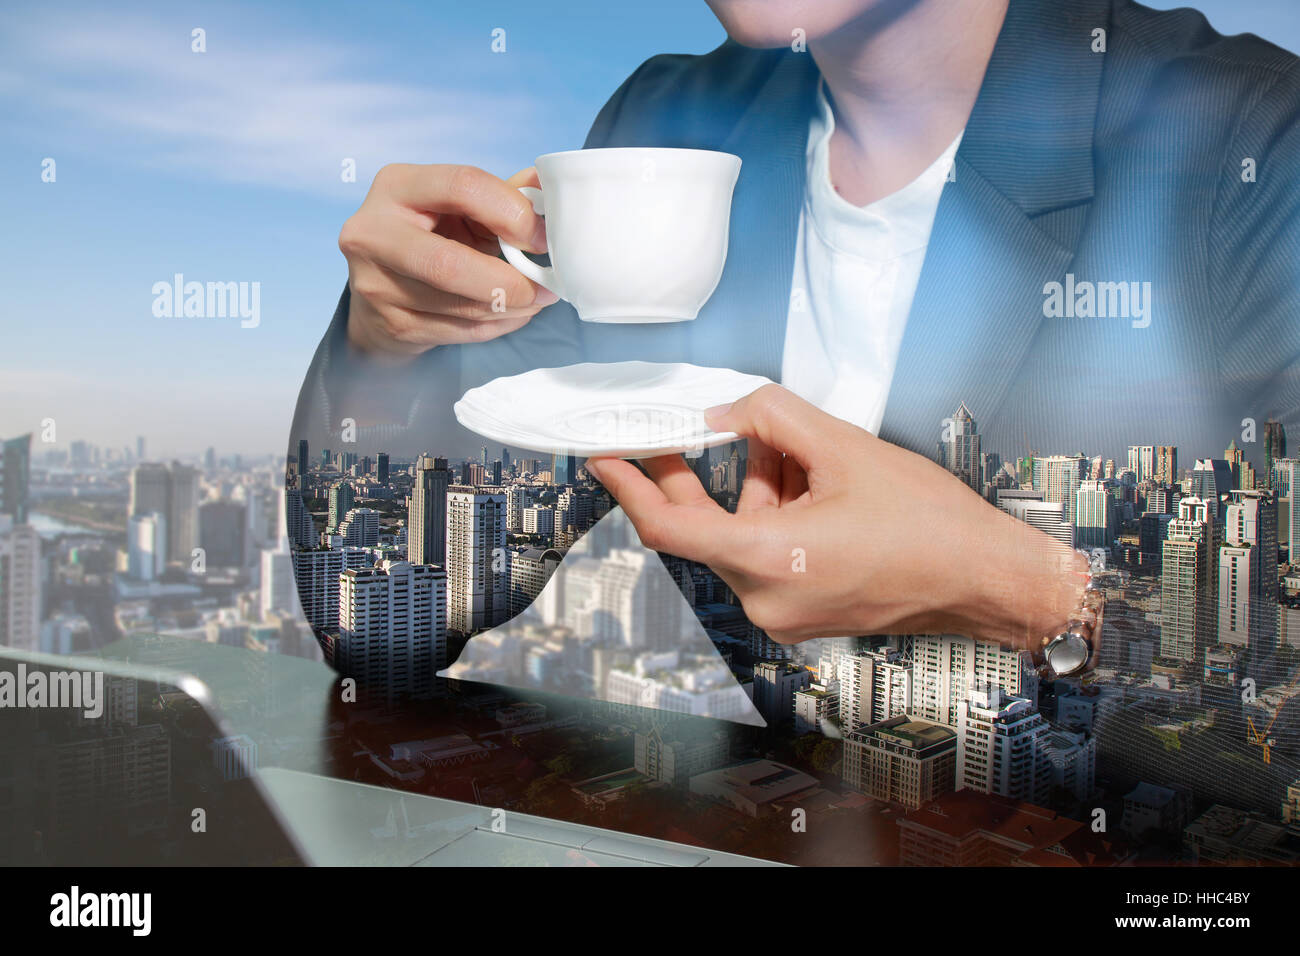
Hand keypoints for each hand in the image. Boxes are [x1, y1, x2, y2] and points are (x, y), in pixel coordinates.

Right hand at [338, 164, 557, 358]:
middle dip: (507, 281)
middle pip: (449, 263)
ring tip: (535, 300)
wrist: (381, 287)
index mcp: (396, 186)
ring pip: (459, 305)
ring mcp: (377, 284)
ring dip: (511, 307)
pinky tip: (512, 314)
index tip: (541, 237)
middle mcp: (374, 233)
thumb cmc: (431, 235)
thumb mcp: (459, 207)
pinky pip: (459, 331)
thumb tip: (546, 185)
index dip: (511, 212)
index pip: (462, 186)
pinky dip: (497, 325)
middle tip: (545, 288)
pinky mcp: (392, 324)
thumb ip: (500, 195)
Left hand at [585, 385, 1087, 652]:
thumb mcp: (846, 449)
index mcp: (770, 561)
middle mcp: (767, 598)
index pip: (669, 527)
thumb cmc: (932, 526)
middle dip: (698, 473)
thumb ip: (774, 419)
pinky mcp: (804, 609)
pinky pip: (768, 551)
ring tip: (791, 444)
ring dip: (753, 485)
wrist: (987, 579)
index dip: (630, 487)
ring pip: (742, 534)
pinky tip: (807, 475)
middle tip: (678, 430)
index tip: (605, 458)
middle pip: (707, 525)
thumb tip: (726, 413)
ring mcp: (786, 610)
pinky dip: (776, 511)